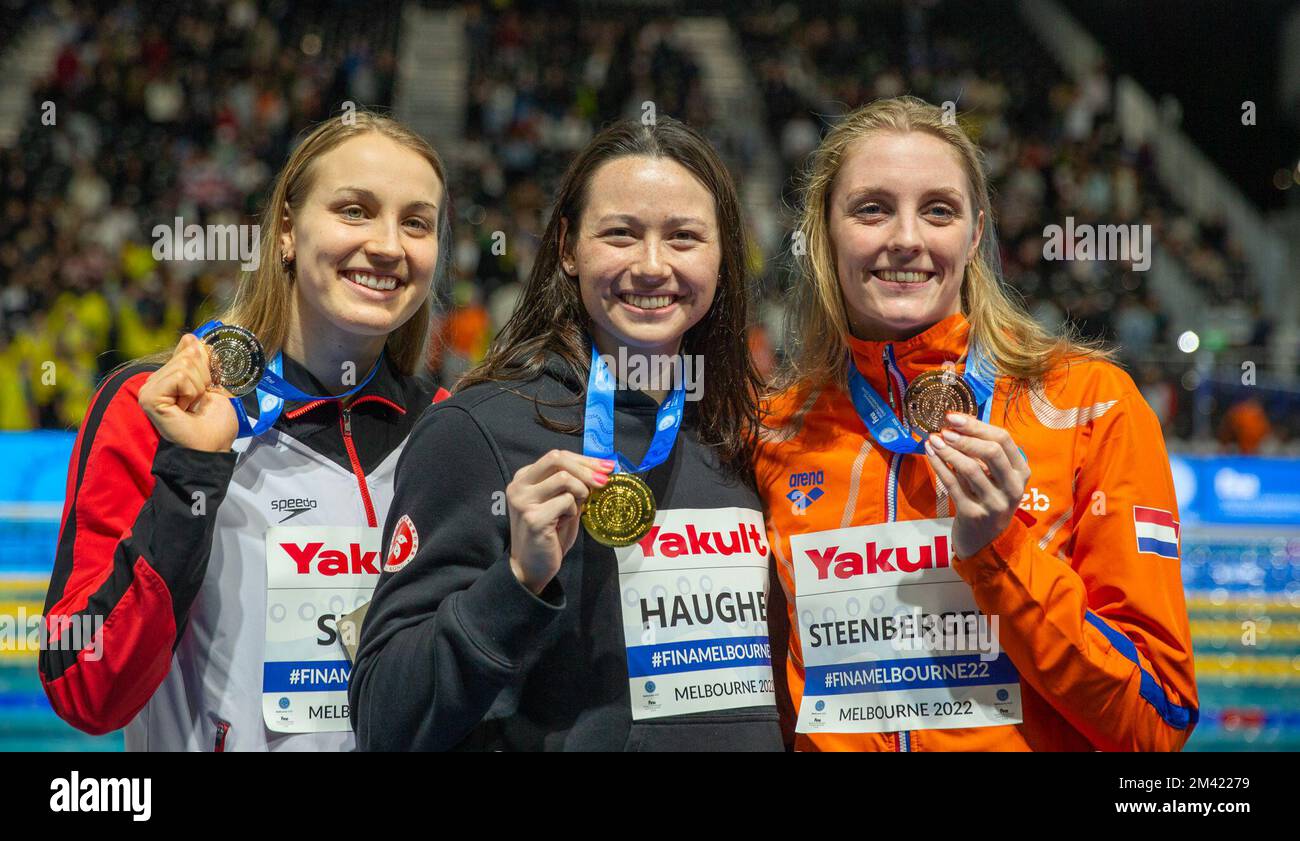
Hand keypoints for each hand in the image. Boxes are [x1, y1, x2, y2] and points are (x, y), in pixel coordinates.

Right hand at [138, 333, 238, 452]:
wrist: (211, 449)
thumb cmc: (213, 425)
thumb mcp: (214, 385)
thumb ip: (202, 362)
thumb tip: (189, 337)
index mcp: (168, 378)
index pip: (189, 348)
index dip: (208, 365)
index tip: (208, 388)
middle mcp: (154, 381)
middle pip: (189, 354)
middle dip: (205, 377)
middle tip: (200, 401)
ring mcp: (149, 389)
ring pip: (185, 364)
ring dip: (199, 387)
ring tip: (192, 406)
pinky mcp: (149, 397)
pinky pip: (180, 376)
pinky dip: (192, 392)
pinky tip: (186, 408)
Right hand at [506, 450, 614, 593]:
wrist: (531, 568)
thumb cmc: (549, 536)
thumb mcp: (562, 504)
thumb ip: (573, 485)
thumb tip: (601, 469)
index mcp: (524, 478)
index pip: (557, 457)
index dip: (584, 460)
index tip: (606, 467)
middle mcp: (519, 486)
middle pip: (557, 459)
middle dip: (586, 468)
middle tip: (603, 482)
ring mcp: (523, 501)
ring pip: (564, 478)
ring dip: (580, 492)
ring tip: (575, 510)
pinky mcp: (533, 517)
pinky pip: (566, 501)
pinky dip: (573, 511)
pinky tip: (564, 522)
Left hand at [923, 412, 1029, 558]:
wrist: (984, 540)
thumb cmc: (987, 498)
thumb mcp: (994, 476)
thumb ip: (983, 451)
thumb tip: (958, 421)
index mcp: (1021, 472)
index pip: (1004, 440)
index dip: (977, 426)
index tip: (954, 417)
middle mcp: (1013, 488)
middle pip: (992, 452)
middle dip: (965, 437)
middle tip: (944, 429)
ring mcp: (995, 503)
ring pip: (970, 469)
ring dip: (948, 451)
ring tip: (933, 440)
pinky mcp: (974, 514)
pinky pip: (953, 485)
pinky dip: (939, 466)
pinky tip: (930, 454)